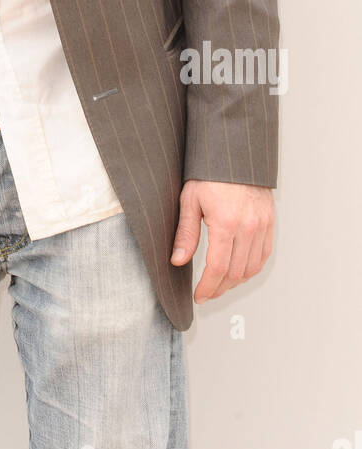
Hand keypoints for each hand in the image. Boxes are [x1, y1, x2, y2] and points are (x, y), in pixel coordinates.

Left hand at [171, 180, 274, 303]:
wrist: (235, 153)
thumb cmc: (210, 172)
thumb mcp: (190, 200)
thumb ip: (186, 233)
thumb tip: (178, 259)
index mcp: (226, 222)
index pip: (217, 268)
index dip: (207, 287)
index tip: (199, 295)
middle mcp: (248, 226)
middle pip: (235, 272)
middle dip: (219, 288)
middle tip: (207, 293)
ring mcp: (262, 225)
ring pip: (252, 268)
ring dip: (235, 282)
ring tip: (220, 284)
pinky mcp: (270, 222)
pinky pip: (264, 255)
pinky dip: (252, 268)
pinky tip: (239, 271)